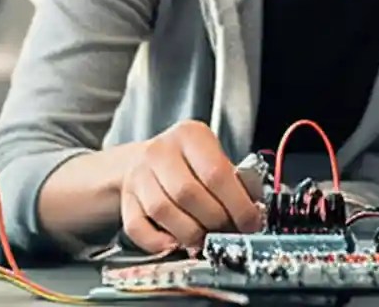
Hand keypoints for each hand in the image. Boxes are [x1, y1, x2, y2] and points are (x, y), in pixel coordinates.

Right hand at [120, 120, 261, 252]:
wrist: (144, 160)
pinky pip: (138, 227)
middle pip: (188, 193)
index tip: (250, 223)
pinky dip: (158, 242)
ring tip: (205, 239)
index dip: (237, 204)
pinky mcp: (126, 199)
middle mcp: (160, 151)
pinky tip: (176, 244)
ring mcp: (139, 175)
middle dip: (215, 220)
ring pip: (163, 211)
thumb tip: (252, 214)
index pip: (216, 173)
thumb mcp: (215, 157)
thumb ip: (234, 181)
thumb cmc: (190, 163)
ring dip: (189, 233)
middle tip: (228, 232)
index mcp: (190, 135)